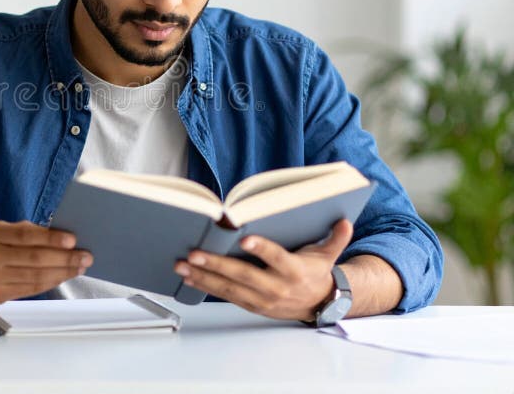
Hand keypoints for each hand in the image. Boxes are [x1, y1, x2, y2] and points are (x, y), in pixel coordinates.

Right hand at [0, 220, 92, 303]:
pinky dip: (51, 282)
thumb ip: (29, 232)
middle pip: (34, 259)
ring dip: (62, 272)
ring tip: (79, 267)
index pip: (25, 236)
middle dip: (64, 258)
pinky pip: (31, 289)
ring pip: (35, 277)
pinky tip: (63, 276)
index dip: (51, 238)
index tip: (73, 240)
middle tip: (85, 256)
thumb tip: (64, 239)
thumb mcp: (4, 231)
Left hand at [174, 219, 352, 320]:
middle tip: (194, 254)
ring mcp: (262, 299)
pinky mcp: (251, 304)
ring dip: (203, 277)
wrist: (318, 305)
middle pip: (244, 276)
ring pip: (229, 288)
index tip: (244, 239)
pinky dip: (205, 286)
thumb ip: (335, 238)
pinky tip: (189, 277)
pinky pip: (225, 296)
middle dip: (217, 265)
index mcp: (294, 271)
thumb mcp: (328, 255)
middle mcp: (276, 287)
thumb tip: (344, 221)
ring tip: (182, 266)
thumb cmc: (317, 273)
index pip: (277, 258)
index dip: (262, 249)